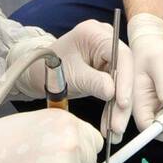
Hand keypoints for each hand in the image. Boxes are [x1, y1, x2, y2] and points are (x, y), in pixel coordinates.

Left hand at [22, 20, 133, 134]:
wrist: (37, 72)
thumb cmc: (49, 68)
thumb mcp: (71, 76)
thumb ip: (93, 82)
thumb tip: (113, 93)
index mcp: (95, 33)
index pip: (121, 55)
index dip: (125, 79)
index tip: (123, 102)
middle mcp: (106, 40)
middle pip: (125, 71)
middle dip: (123, 100)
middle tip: (119, 124)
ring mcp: (108, 54)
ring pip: (122, 82)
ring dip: (119, 108)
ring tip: (115, 129)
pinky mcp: (107, 68)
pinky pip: (116, 88)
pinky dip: (113, 106)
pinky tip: (111, 124)